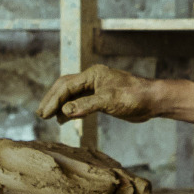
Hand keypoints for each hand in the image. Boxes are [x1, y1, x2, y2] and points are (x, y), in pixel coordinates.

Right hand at [36, 64, 158, 123]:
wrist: (152, 101)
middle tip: (41, 114)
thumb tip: (65, 111)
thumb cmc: (134, 96)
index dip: (53, 100)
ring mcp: (97, 89)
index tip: (44, 114)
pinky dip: (71, 110)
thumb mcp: (109, 101)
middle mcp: (92, 79)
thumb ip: (86, 105)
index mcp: (92, 75)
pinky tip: (65, 118)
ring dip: (60, 105)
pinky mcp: (102, 99)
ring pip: (72, 95)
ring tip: (49, 117)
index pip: (66, 86)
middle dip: (52, 100)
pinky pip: (80, 103)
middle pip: (65, 88)